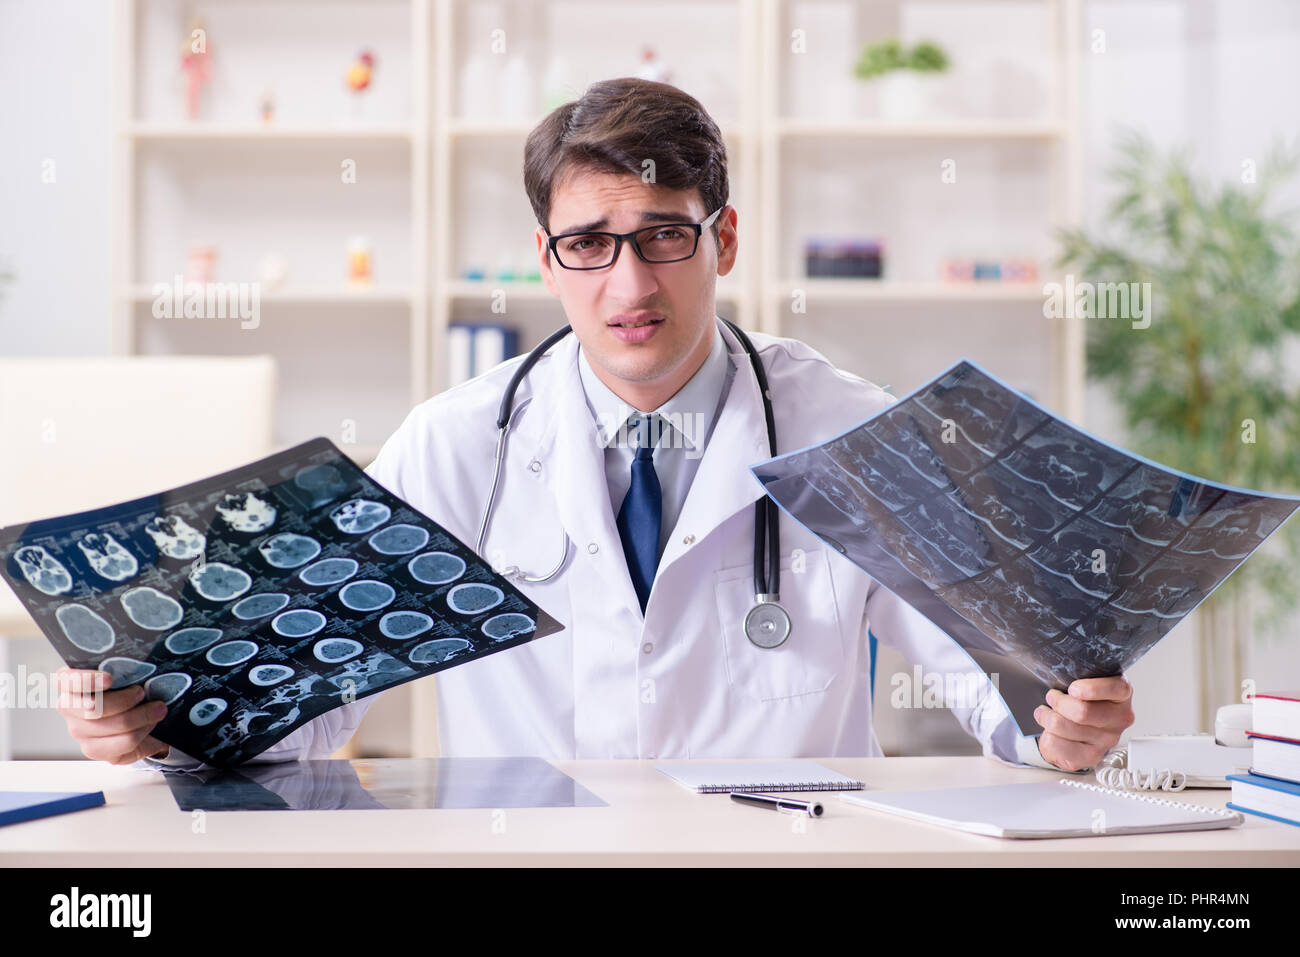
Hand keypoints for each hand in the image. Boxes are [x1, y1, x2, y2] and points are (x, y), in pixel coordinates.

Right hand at [54, 667, 170, 764]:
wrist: (136, 715)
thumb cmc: (125, 687)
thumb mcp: (123, 673)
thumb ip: (125, 668)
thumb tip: (144, 669)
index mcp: (69, 684)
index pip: (66, 680)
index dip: (87, 680)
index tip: (110, 679)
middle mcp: (69, 709)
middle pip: (93, 708)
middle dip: (125, 700)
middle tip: (144, 693)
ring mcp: (78, 731)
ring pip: (112, 726)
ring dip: (142, 717)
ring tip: (157, 710)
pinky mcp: (94, 750)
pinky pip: (122, 744)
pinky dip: (142, 733)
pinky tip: (149, 725)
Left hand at [1033, 675, 1134, 771]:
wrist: (1076, 727)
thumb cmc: (1080, 699)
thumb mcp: (1084, 681)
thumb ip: (1079, 675)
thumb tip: (1059, 677)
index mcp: (1122, 695)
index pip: (1116, 689)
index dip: (1091, 689)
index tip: (1072, 688)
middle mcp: (1119, 719)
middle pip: (1083, 712)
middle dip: (1059, 703)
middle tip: (1051, 697)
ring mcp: (1107, 740)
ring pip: (1065, 727)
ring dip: (1048, 718)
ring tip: (1045, 713)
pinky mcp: (1091, 756)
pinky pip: (1058, 745)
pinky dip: (1047, 736)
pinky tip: (1050, 731)